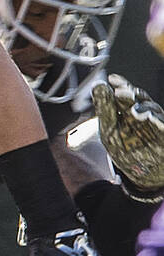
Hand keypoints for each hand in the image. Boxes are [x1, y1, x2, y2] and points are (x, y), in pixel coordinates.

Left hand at [92, 73, 163, 197]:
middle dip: (130, 95)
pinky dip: (157, 121)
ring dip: (142, 108)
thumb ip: (105, 110)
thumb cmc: (126, 151)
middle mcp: (145, 114)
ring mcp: (156, 123)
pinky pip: (162, 126)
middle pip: (139, 98)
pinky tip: (150, 118)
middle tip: (120, 93)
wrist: (142, 174)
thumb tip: (98, 86)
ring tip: (132, 110)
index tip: (112, 80)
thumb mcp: (111, 131)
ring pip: (152, 110)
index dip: (121, 85)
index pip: (126, 93)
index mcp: (130, 110)